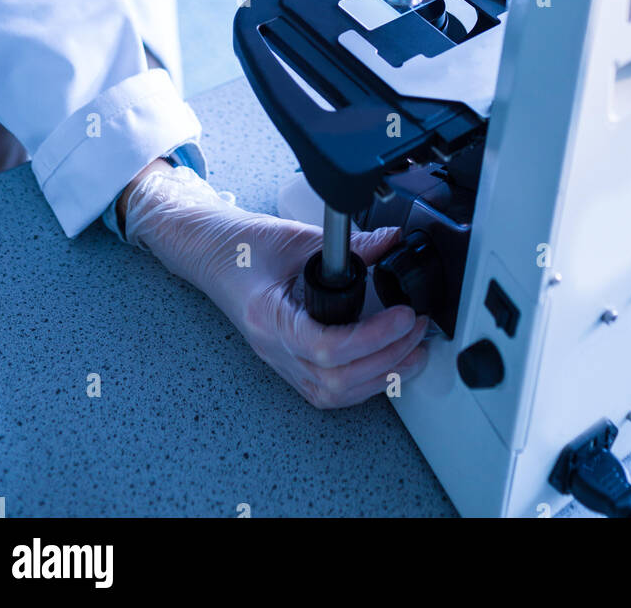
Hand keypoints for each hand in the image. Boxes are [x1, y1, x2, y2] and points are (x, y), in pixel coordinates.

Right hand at [122, 164, 429, 408]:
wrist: (212, 254)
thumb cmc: (243, 247)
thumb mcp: (298, 236)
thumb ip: (349, 244)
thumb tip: (391, 242)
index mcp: (270, 318)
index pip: (325, 347)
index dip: (373, 338)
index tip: (404, 316)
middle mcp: (274, 349)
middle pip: (335, 381)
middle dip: (387, 360)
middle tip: (418, 330)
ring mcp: (280, 360)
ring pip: (333, 394)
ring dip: (380, 376)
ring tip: (412, 349)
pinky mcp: (290, 362)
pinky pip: (328, 390)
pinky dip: (363, 381)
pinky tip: (385, 362)